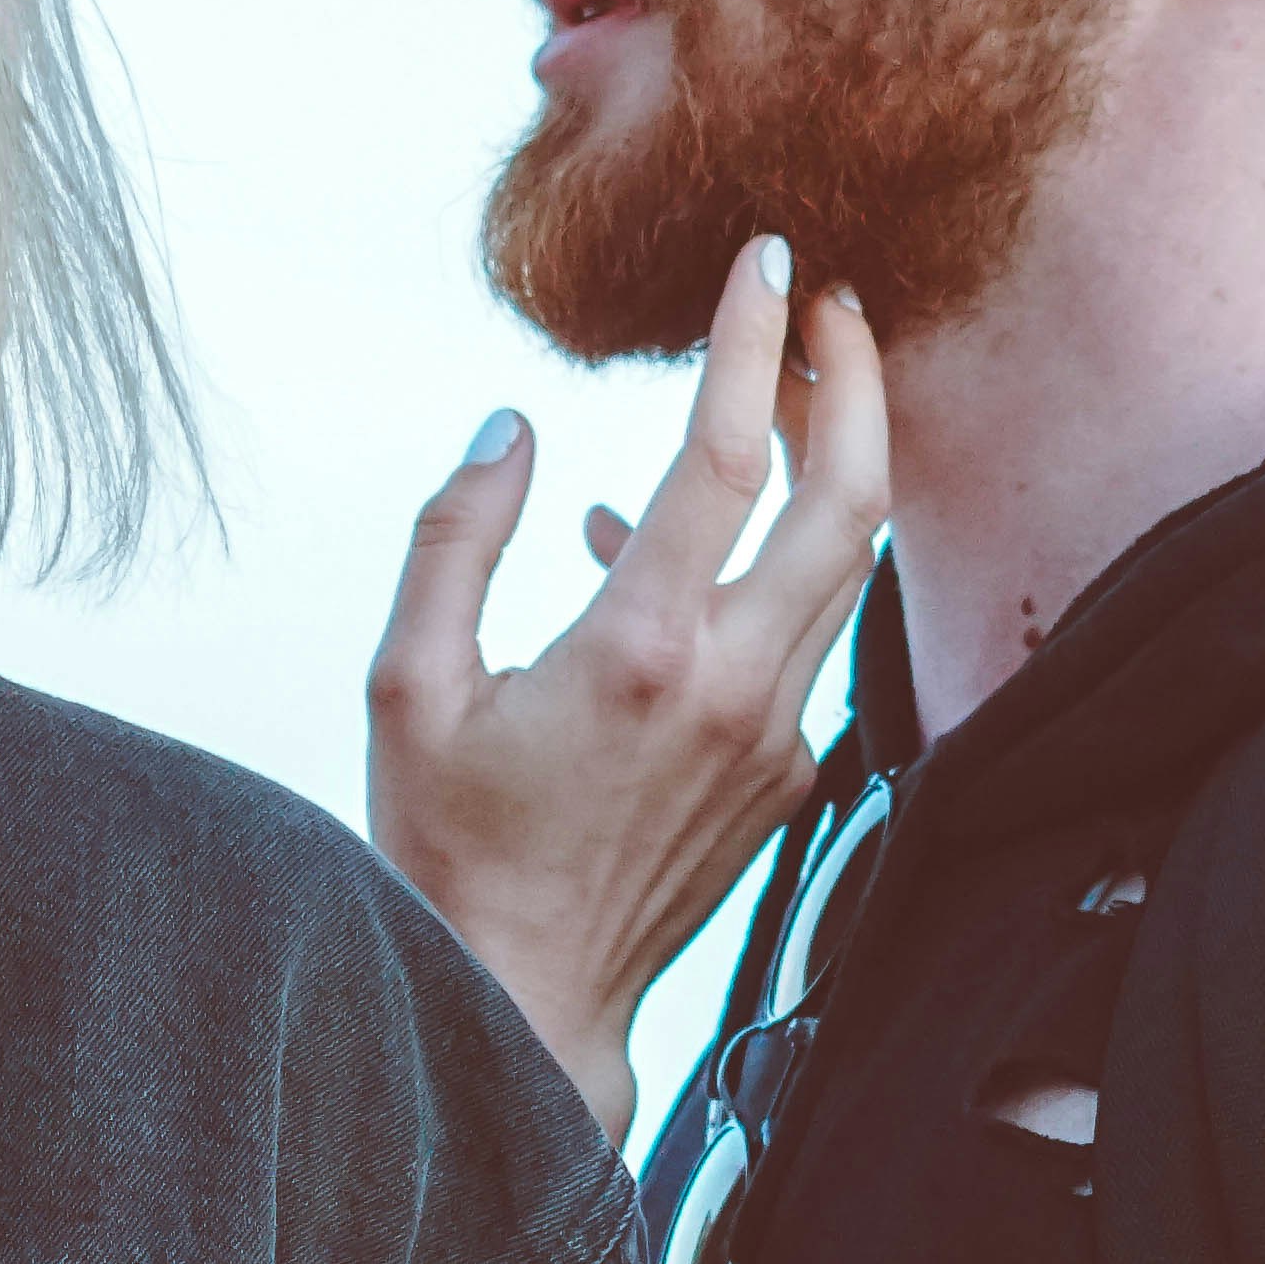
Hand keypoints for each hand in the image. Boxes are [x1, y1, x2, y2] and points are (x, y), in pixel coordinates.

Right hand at [367, 235, 888, 1142]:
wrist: (523, 1005)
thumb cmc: (448, 850)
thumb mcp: (409, 685)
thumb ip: (454, 540)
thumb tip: (508, 429)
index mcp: (642, 653)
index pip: (727, 455)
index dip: (750, 339)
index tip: (763, 257)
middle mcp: (734, 691)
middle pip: (850, 499)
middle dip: (855, 381)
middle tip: (833, 303)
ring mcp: (777, 739)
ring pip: (844, 568)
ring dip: (825, 466)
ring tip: (773, 393)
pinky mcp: (787, 779)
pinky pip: (798, 638)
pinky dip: (762, 568)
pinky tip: (665, 554)